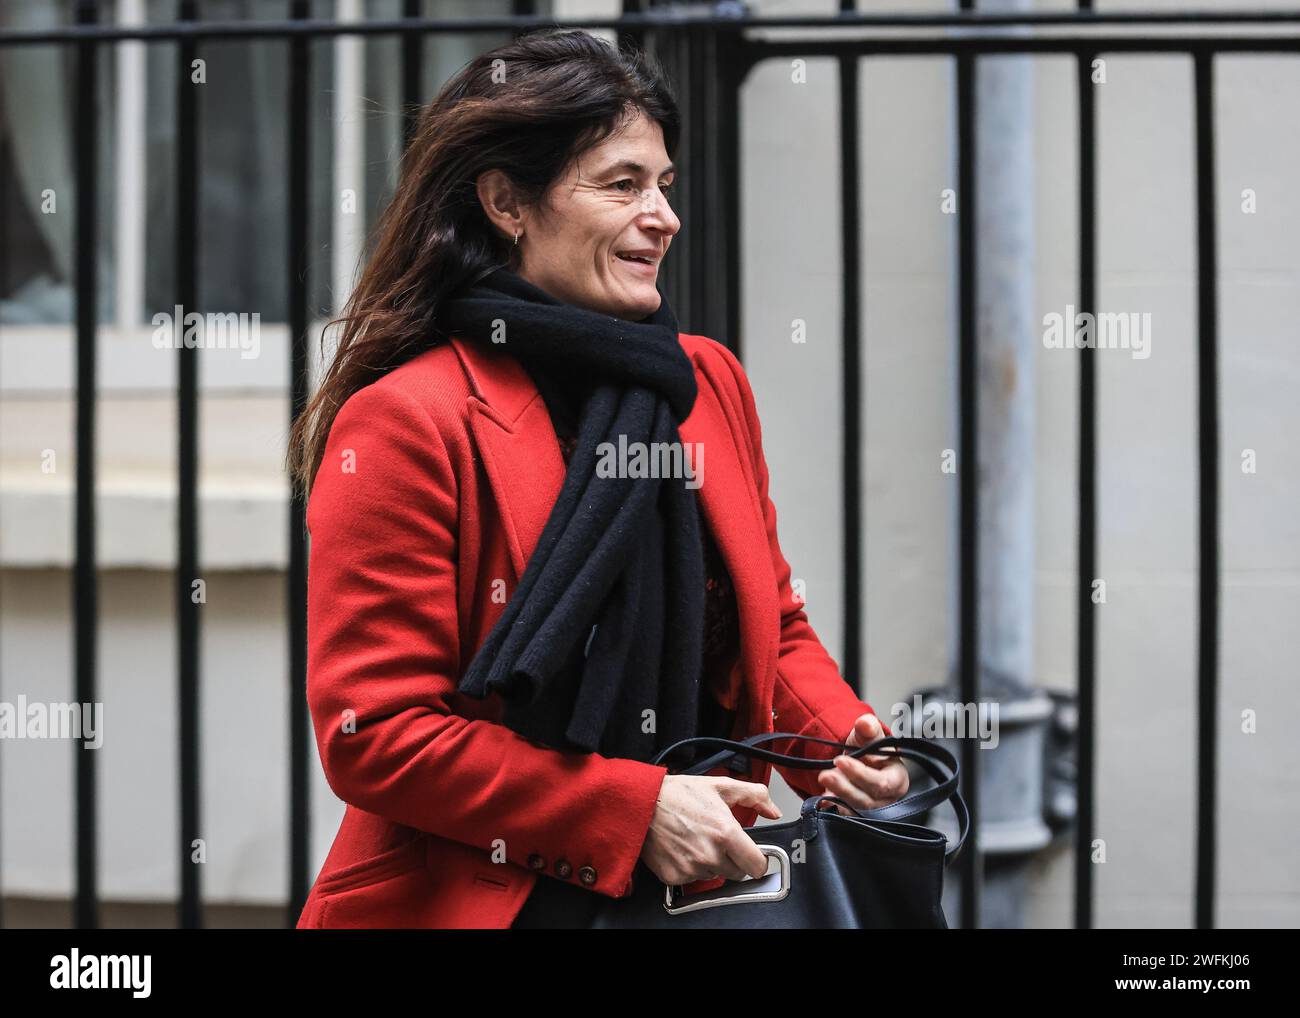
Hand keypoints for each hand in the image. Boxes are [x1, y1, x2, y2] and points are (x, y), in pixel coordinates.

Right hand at [640, 775, 782, 885]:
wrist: (642, 803)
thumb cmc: (678, 794)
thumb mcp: (720, 786)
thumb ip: (754, 796)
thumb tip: (773, 811)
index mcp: (726, 833)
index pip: (757, 866)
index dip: (756, 859)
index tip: (750, 853)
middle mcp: (710, 855)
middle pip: (738, 873)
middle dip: (733, 860)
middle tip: (718, 841)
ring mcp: (691, 868)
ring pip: (715, 876)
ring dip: (711, 864)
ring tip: (697, 840)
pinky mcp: (675, 877)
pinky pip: (692, 880)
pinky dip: (690, 868)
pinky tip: (683, 849)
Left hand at [815, 713, 908, 815]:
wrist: (858, 760)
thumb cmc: (870, 749)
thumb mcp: (868, 735)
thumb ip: (868, 728)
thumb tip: (865, 723)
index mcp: (897, 779)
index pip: (881, 783)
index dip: (860, 774)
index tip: (841, 761)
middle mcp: (886, 799)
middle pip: (866, 799)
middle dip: (845, 787)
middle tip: (825, 775)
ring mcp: (871, 810)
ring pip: (854, 809)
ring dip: (836, 796)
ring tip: (823, 781)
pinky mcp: (856, 815)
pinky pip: (843, 815)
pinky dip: (832, 808)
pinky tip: (822, 800)